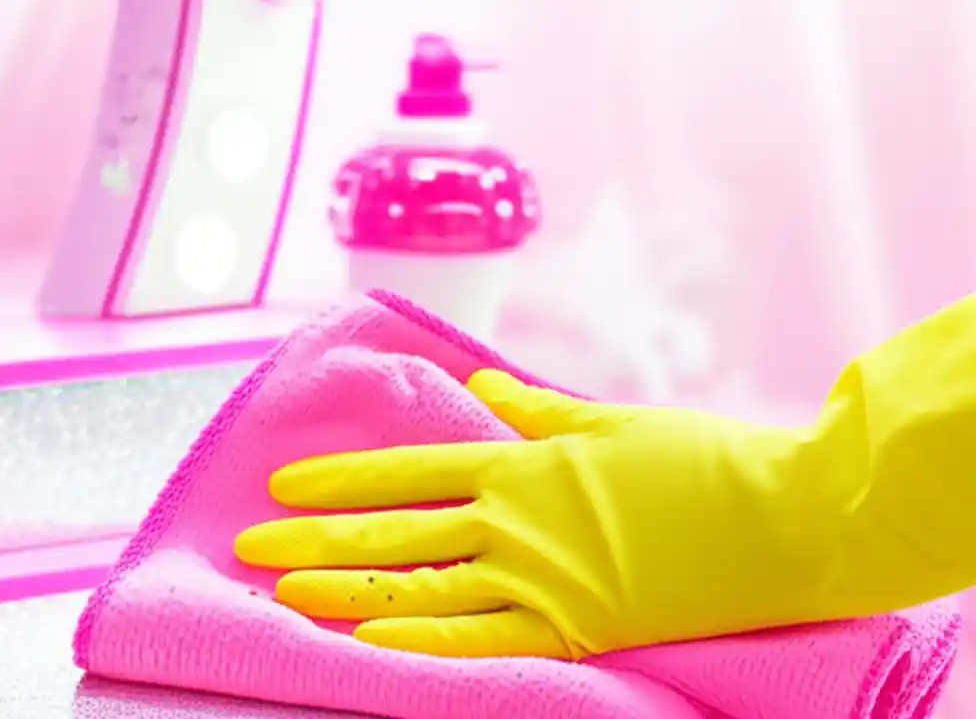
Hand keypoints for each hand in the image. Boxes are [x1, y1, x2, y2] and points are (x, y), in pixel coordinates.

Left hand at [235, 370, 830, 659]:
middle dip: (316, 536)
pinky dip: (422, 641)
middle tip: (250, 541)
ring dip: (348, 589)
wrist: (782, 514)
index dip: (341, 480)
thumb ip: (537, 410)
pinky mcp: (574, 624)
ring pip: (421, 585)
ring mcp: (539, 574)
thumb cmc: (701, 460)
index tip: (285, 484)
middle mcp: (514, 517)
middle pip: (394, 530)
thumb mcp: (610, 420)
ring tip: (286, 590)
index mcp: (522, 462)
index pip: (407, 469)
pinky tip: (367, 642)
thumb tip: (484, 391)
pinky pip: (482, 637)